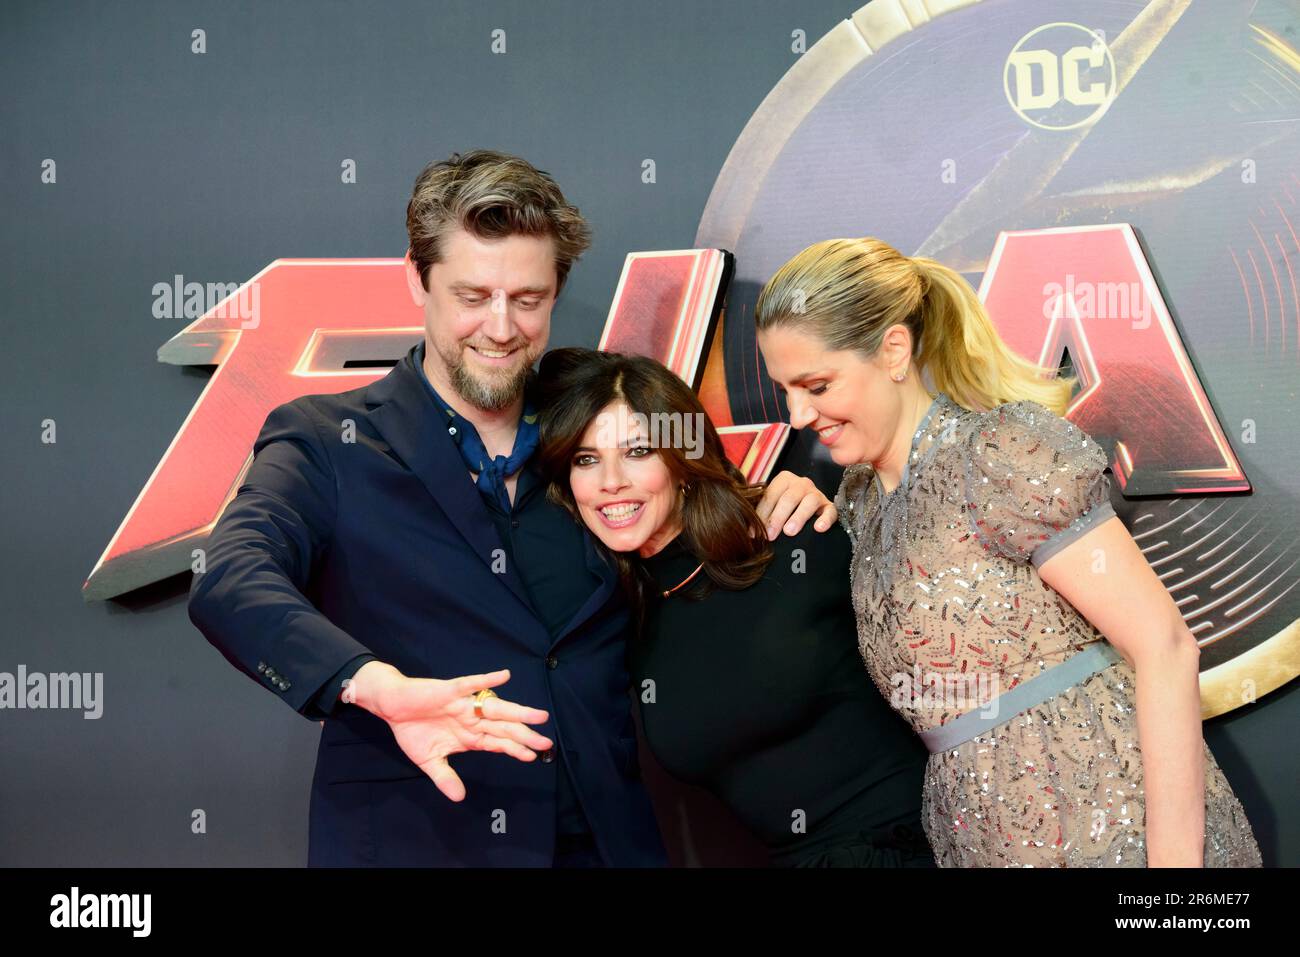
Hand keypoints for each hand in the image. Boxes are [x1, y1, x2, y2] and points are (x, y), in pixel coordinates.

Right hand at [350, 662, 552, 801]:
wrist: (391, 706)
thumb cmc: (412, 730)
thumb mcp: (428, 761)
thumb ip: (445, 777)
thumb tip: (459, 798)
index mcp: (469, 736)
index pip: (498, 743)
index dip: (515, 749)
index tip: (533, 757)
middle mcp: (472, 719)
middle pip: (504, 727)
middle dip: (525, 735)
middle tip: (546, 743)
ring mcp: (464, 704)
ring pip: (495, 708)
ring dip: (517, 711)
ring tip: (538, 716)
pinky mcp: (450, 690)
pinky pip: (471, 684)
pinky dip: (487, 680)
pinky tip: (504, 676)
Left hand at [757, 470, 836, 539]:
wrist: (812, 509)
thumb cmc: (787, 509)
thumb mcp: (774, 506)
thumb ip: (763, 515)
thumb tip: (750, 533)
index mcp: (784, 480)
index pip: (770, 496)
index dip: (761, 515)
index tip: (754, 533)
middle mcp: (801, 484)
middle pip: (788, 498)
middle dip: (777, 517)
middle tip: (771, 535)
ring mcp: (817, 494)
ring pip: (809, 502)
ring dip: (798, 517)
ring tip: (789, 532)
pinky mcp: (830, 507)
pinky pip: (830, 511)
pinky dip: (825, 519)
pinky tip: (819, 528)